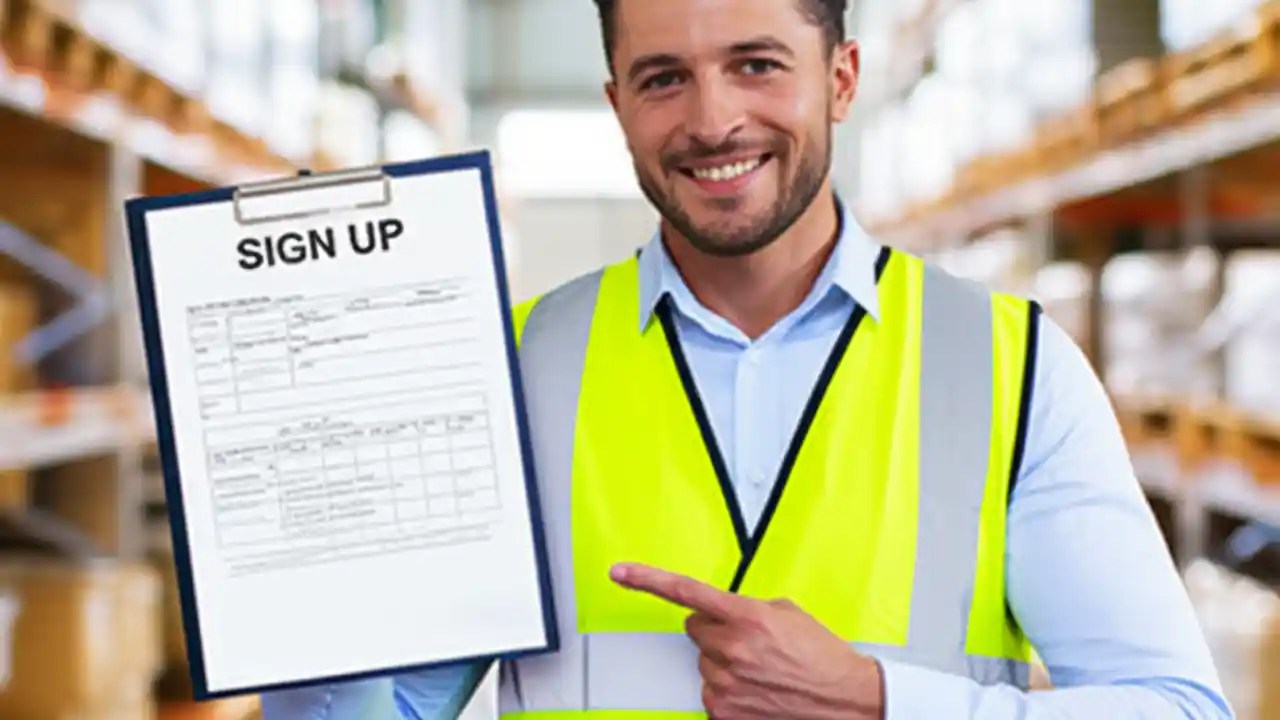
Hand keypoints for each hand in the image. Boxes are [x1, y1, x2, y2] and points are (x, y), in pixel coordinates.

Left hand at [610, 562, 883, 719]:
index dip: (646, 579)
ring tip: (761, 670)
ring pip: (704, 663)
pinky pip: (710, 692)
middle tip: (749, 642)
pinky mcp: (724, 712)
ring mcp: (726, 683)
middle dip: (716, 631)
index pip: (684, 591)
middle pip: (695, 630)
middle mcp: (732, 648)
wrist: (846, 699)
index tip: (620, 572)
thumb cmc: (822, 656)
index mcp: (747, 616)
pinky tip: (757, 690)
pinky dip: (729, 691)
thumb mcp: (787, 614)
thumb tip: (723, 614)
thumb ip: (746, 607)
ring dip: (725, 663)